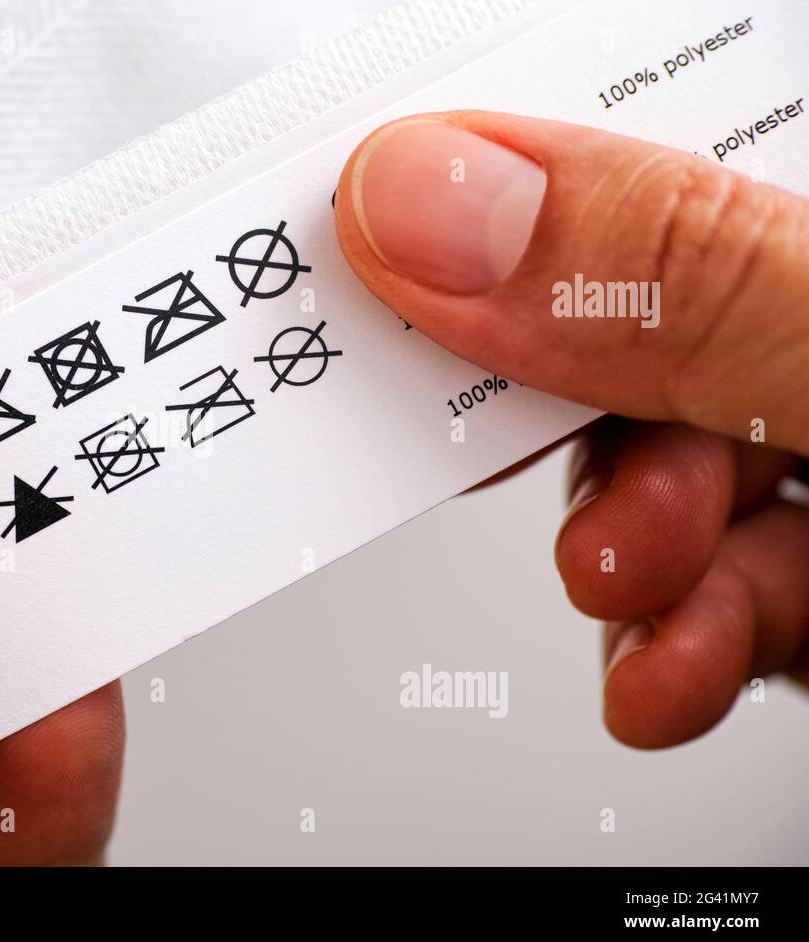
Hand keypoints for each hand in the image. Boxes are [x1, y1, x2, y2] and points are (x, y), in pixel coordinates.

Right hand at [335, 111, 808, 747]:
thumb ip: (680, 278)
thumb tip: (435, 205)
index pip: (659, 131)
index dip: (508, 169)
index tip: (373, 227)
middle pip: (626, 298)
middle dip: (546, 399)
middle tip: (476, 437)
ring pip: (655, 462)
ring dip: (606, 547)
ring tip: (619, 582)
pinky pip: (713, 592)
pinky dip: (660, 642)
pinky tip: (659, 666)